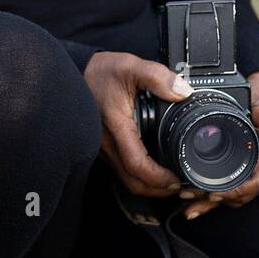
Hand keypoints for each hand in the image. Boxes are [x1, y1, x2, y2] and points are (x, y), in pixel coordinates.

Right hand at [83, 50, 194, 196]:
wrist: (76, 73)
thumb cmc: (99, 72)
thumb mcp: (130, 66)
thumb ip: (158, 77)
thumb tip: (183, 92)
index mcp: (117, 126)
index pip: (136, 164)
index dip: (158, 178)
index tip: (176, 180)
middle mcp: (108, 143)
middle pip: (132, 182)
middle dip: (157, 190)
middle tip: (180, 187)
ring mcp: (104, 148)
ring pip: (127, 179)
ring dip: (149, 185)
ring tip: (171, 181)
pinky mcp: (105, 147)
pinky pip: (122, 170)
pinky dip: (140, 176)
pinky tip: (154, 168)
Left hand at [177, 70, 258, 219]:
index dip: (238, 191)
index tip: (215, 193)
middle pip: (245, 193)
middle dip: (219, 198)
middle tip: (191, 194)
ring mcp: (258, 172)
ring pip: (236, 196)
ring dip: (211, 201)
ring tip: (187, 199)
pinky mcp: (245, 173)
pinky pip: (230, 191)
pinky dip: (211, 200)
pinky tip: (192, 207)